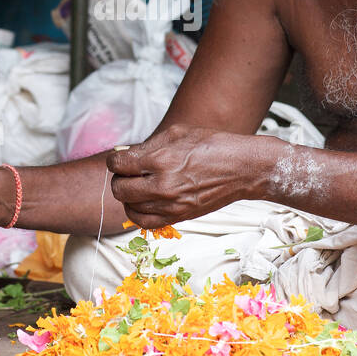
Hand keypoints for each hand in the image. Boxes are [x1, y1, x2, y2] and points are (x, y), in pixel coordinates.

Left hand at [107, 124, 253, 229]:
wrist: (241, 168)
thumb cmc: (211, 145)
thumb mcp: (176, 133)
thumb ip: (147, 145)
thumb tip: (125, 155)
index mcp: (160, 160)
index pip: (118, 165)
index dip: (115, 161)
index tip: (121, 159)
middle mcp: (162, 185)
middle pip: (119, 189)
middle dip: (118, 178)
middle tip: (128, 172)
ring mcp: (171, 205)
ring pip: (129, 207)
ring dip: (128, 196)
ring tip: (137, 186)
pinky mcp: (179, 217)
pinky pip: (145, 223)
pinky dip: (137, 213)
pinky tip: (142, 203)